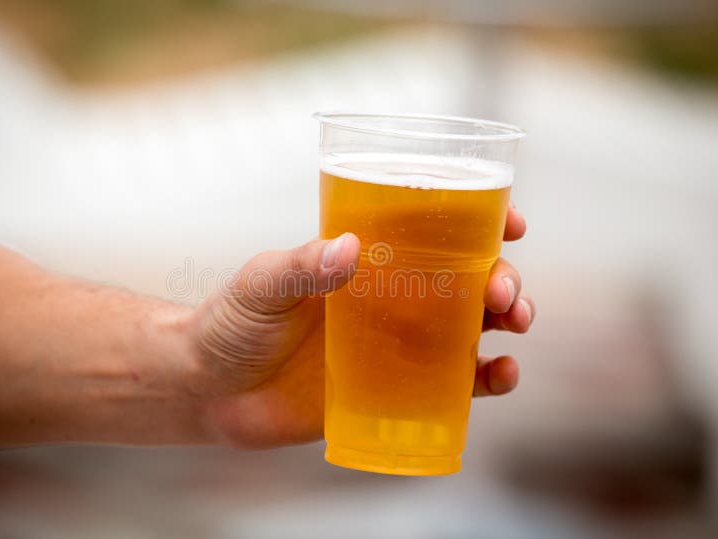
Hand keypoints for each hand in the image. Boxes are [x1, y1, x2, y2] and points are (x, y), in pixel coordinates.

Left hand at [188, 205, 533, 448]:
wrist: (207, 389)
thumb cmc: (229, 324)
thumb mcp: (259, 285)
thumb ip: (299, 267)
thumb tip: (349, 247)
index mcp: (364, 261)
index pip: (432, 231)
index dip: (479, 222)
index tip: (510, 221)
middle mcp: (390, 298)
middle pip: (466, 280)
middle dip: (501, 278)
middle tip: (503, 293)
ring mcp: (395, 345)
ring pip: (471, 328)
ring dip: (506, 323)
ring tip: (515, 325)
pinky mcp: (392, 390)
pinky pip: (452, 384)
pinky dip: (486, 379)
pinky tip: (501, 375)